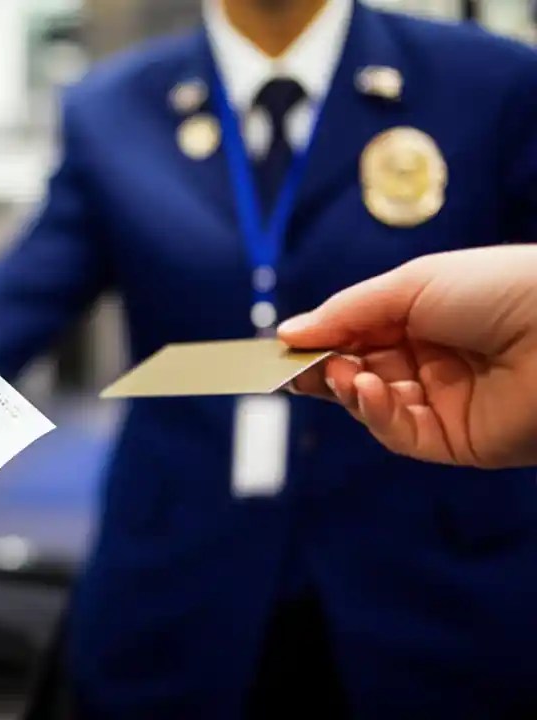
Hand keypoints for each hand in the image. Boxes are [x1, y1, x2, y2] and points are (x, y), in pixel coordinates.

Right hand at [280, 246, 536, 468]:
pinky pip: (399, 434)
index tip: (280, 346)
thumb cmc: (501, 290)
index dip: (319, 341)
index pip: (356, 336)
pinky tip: (364, 388)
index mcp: (424, 319)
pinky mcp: (456, 440)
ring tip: (341, 372)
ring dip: (346, 389)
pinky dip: (373, 413)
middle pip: (356, 373)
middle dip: (321, 369)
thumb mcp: (412, 284)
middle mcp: (432, 362)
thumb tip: (287, 332)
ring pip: (371, 406)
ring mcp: (443, 403)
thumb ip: (346, 312)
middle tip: (290, 367)